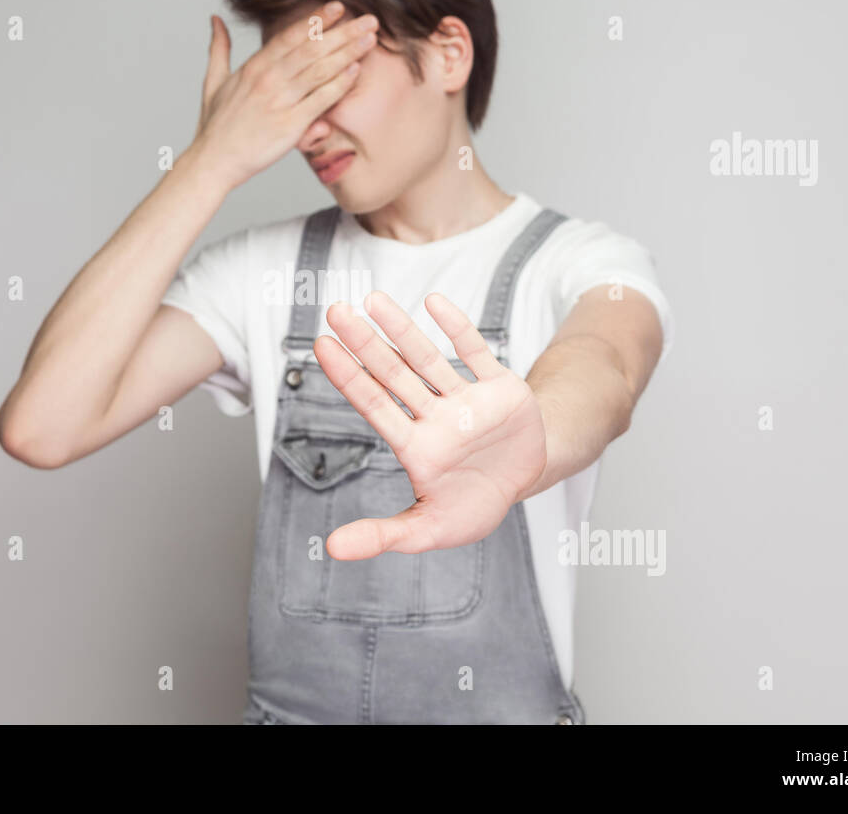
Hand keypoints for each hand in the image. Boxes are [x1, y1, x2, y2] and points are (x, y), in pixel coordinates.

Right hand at [189, 0, 378, 189]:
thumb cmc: (216, 126)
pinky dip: (339, 84)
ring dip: (347, 52)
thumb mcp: (213, 81)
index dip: (317, 20)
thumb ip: (218, 48)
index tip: (338, 7)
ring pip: (320, 69)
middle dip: (343, 32)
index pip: (291, 36)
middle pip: (312, 48)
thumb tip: (216, 20)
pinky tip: (356, 71)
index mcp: (254, 67)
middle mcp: (268, 79)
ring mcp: (280, 101)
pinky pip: (320, 100)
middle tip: (368, 20)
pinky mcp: (290, 125)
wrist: (213, 161)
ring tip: (370, 40)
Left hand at [312, 291, 548, 560]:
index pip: (374, 405)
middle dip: (364, 343)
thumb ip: (382, 536)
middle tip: (334, 309)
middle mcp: (434, 416)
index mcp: (415, 446)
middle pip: (393, 373)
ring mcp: (465, 400)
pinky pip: (476, 352)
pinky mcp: (500, 388)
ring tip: (373, 299)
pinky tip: (433, 303)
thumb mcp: (427, 531)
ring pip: (428, 358)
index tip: (320, 345)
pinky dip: (457, 328)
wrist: (526, 485)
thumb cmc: (471, 507)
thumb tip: (332, 549)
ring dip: (401, 328)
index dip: (348, 376)